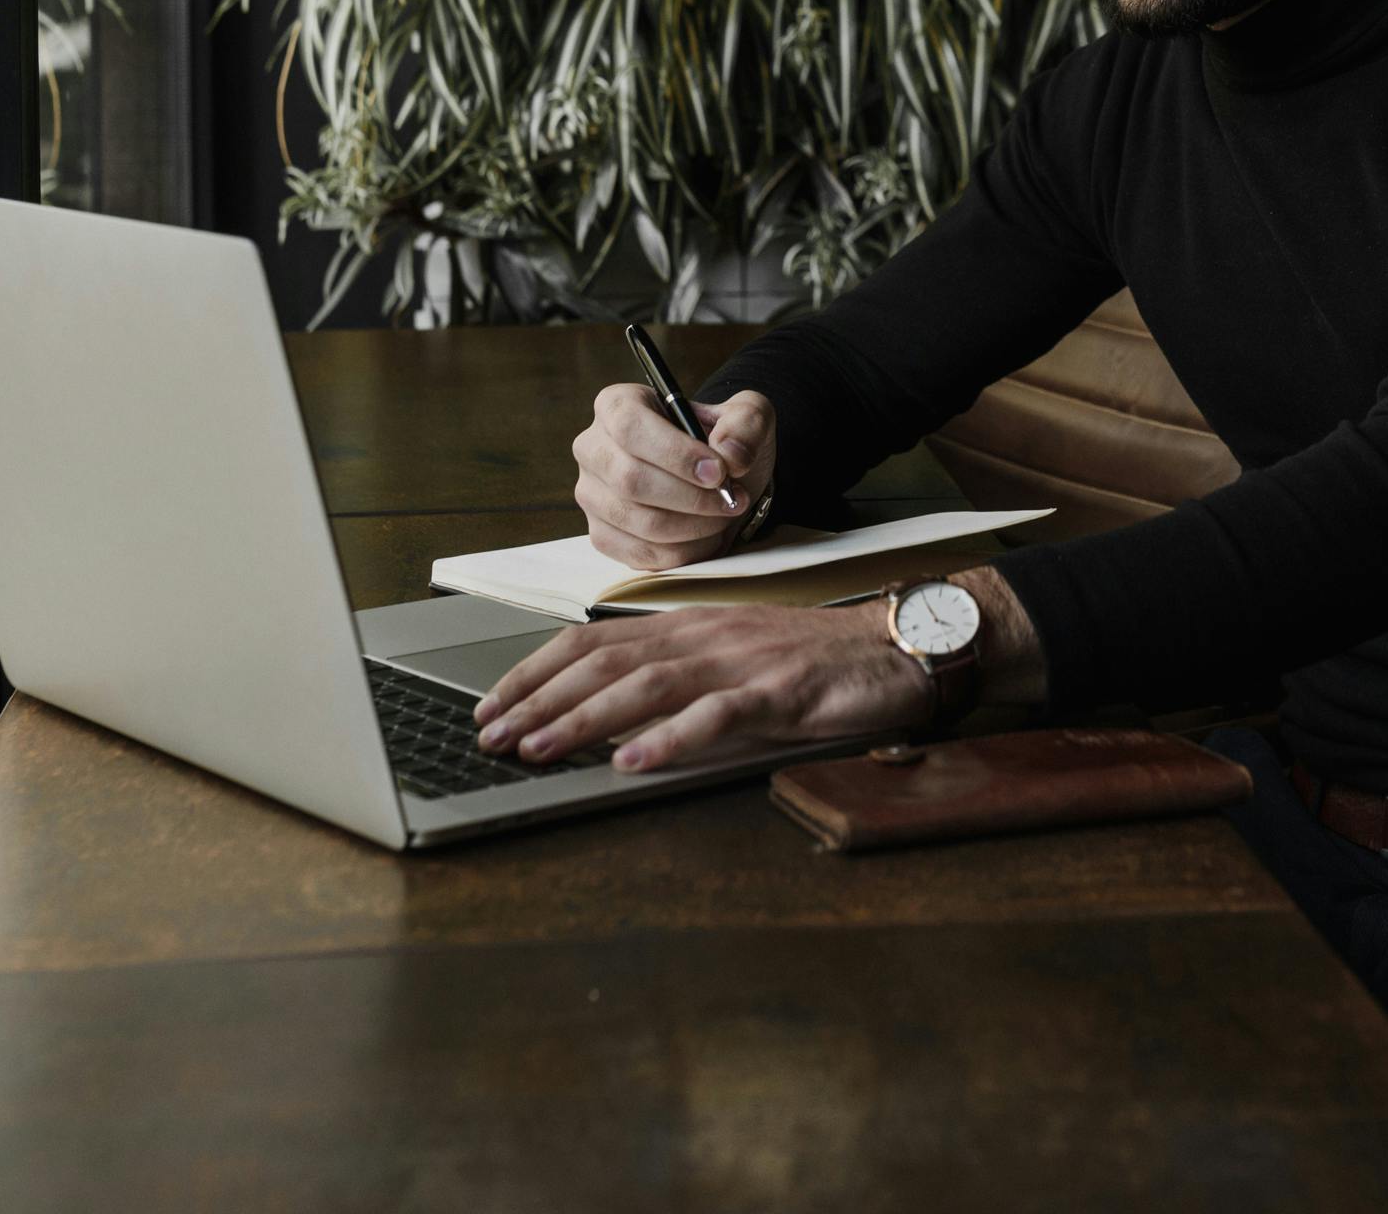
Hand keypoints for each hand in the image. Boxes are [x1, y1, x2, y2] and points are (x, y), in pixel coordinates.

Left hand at [473, 603, 931, 770]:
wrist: (897, 645)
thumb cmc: (815, 660)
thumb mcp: (733, 661)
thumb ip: (678, 681)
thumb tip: (610, 720)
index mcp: (688, 627)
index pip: (593, 641)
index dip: (536, 671)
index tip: (492, 704)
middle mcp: (704, 636)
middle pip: (604, 661)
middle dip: (539, 698)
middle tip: (490, 734)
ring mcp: (741, 662)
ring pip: (647, 684)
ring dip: (585, 719)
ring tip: (540, 747)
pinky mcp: (780, 692)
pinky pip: (718, 714)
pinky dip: (670, 738)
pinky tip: (634, 761)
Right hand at [573, 383, 777, 571]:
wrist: (716, 476)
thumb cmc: (721, 439)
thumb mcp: (746, 417)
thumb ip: (745, 424)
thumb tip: (730, 455)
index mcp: (616, 406)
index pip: (629, 427)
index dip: (675, 453)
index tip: (717, 471)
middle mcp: (593, 449)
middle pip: (630, 480)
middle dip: (691, 497)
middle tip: (732, 499)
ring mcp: (592, 496)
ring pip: (638, 521)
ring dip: (693, 526)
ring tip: (724, 515)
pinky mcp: (602, 535)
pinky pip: (640, 554)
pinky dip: (684, 552)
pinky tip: (708, 536)